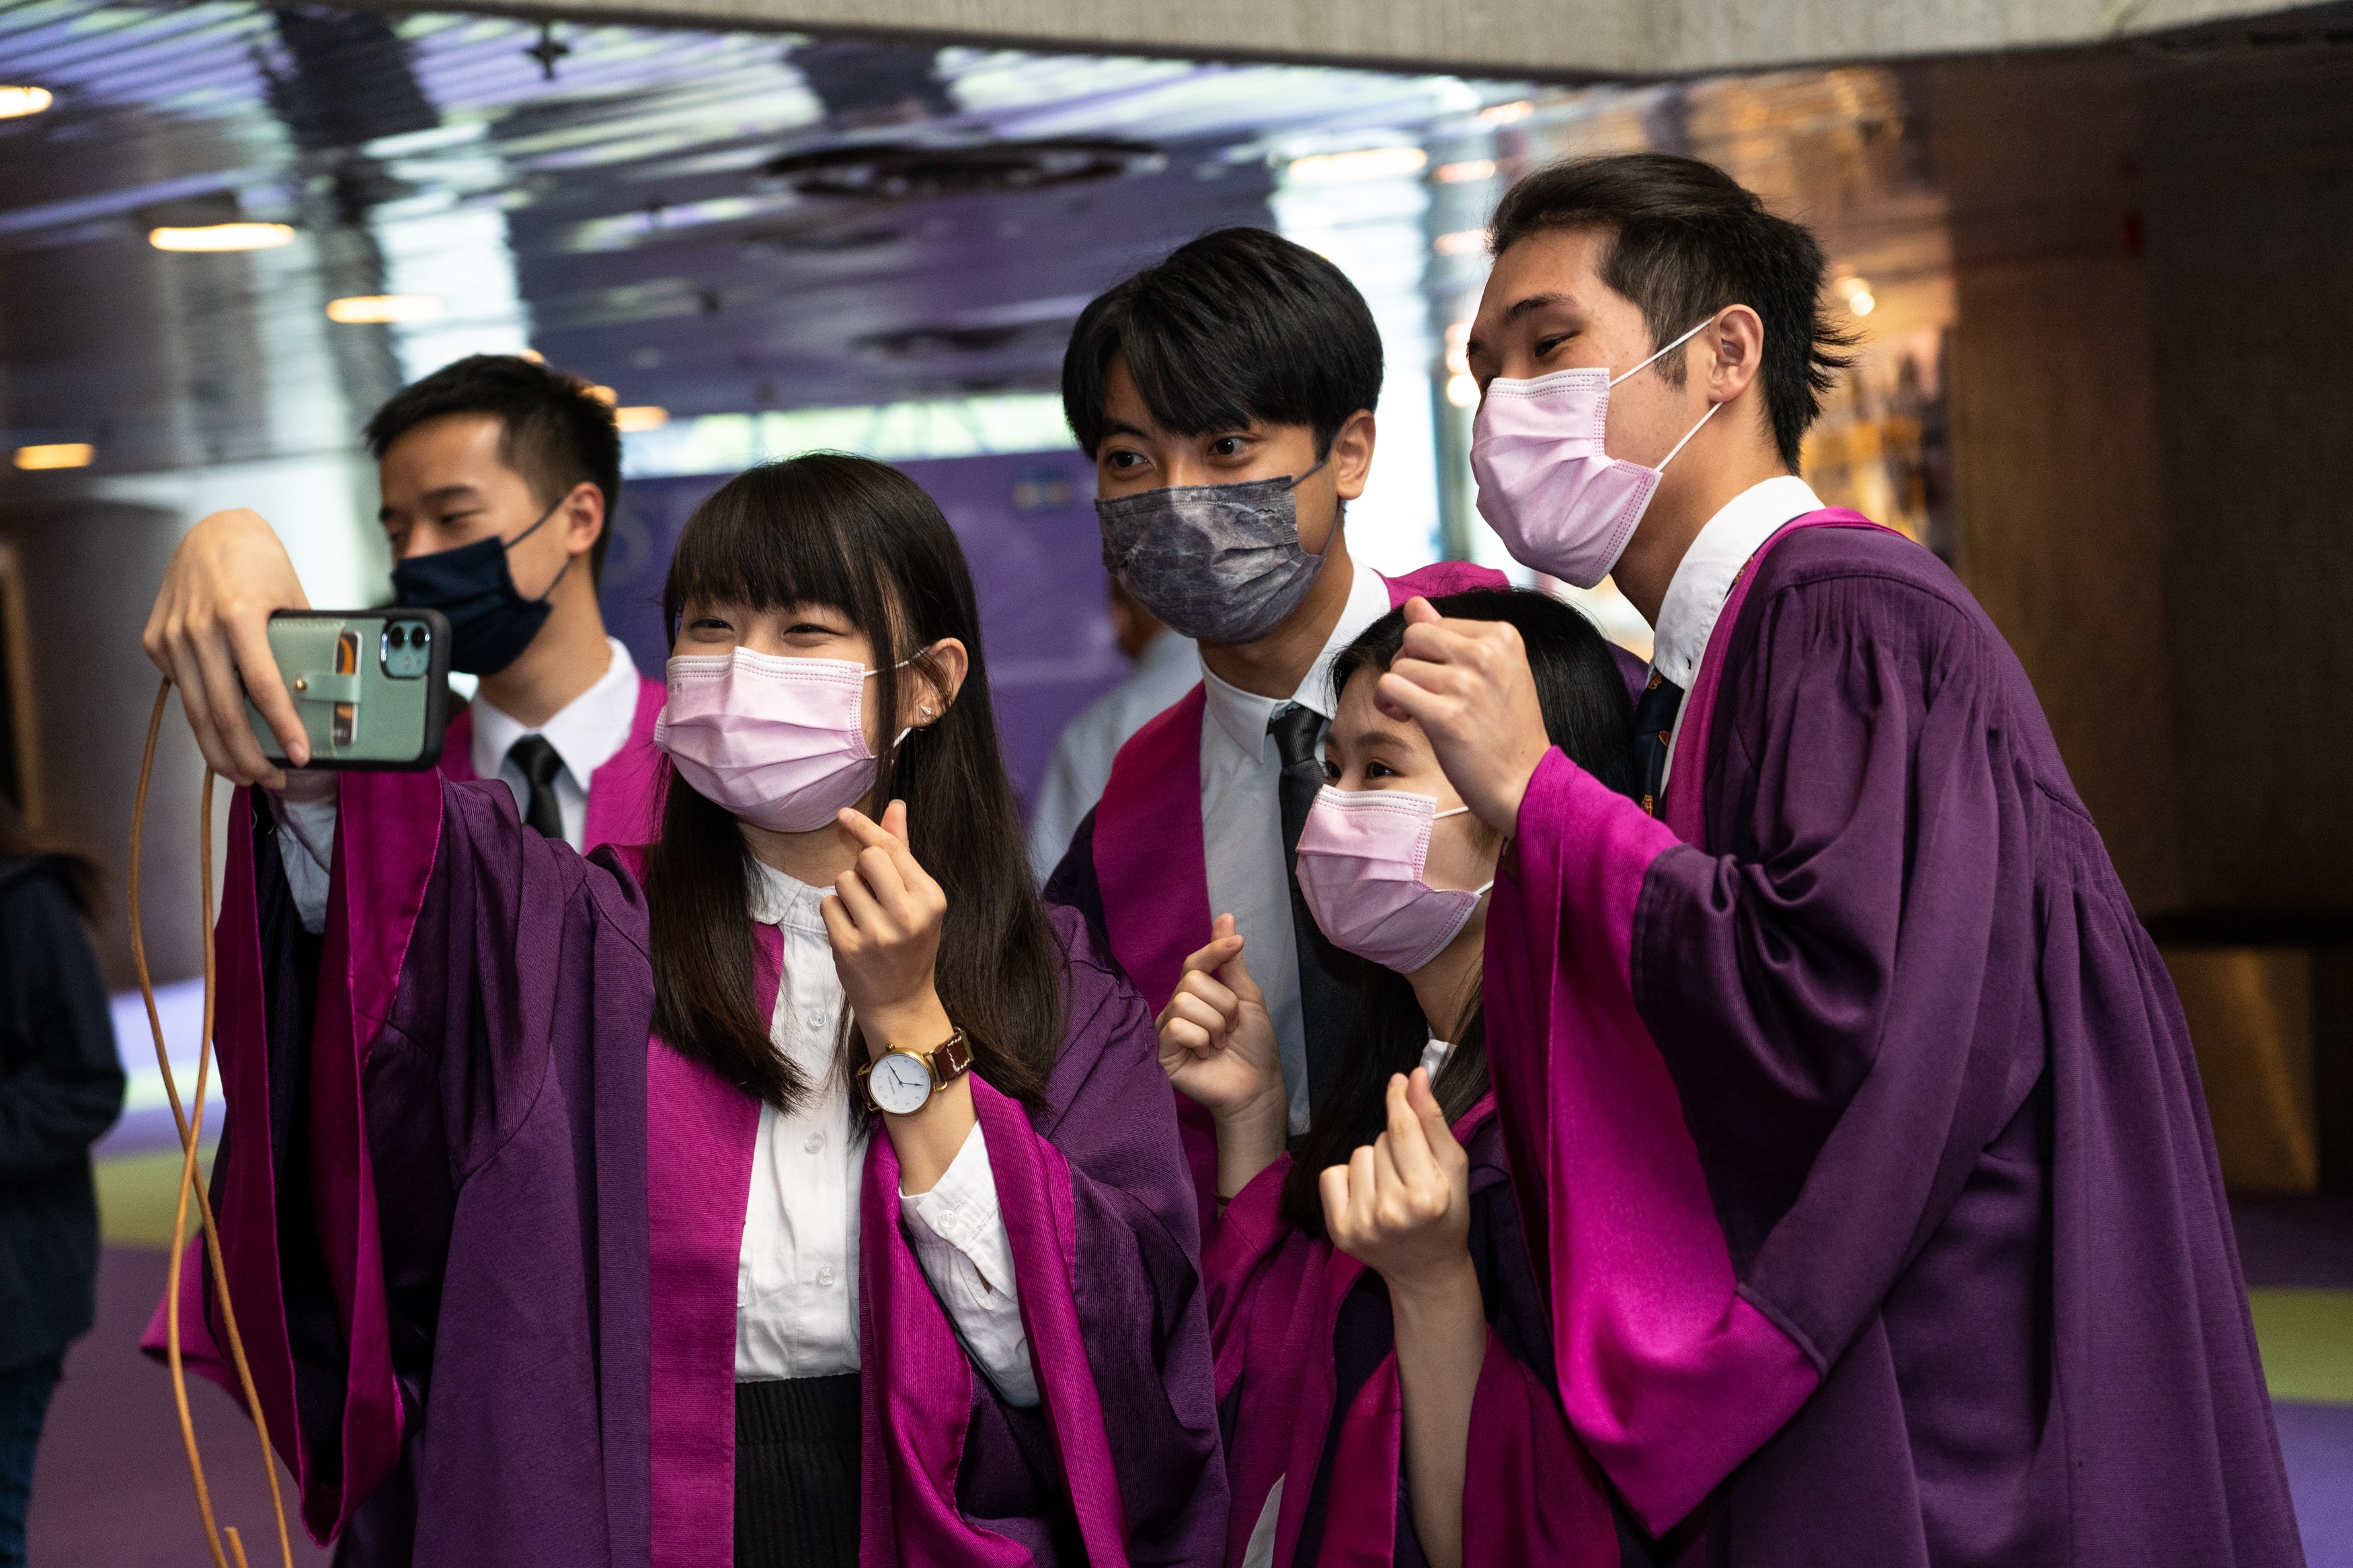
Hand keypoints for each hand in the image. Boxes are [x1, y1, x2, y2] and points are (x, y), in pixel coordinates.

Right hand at [141, 509, 311, 786]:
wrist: (213, 531)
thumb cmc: (259, 562)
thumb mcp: (292, 600)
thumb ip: (300, 646)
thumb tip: (320, 696)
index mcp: (238, 616)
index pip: (264, 688)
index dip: (283, 728)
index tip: (300, 757)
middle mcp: (199, 629)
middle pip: (222, 713)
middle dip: (249, 757)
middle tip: (273, 779)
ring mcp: (172, 637)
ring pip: (196, 712)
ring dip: (221, 751)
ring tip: (247, 773)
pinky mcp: (155, 642)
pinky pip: (183, 690)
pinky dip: (202, 716)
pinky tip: (222, 731)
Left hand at [822, 801, 950, 1056]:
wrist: (901, 1001)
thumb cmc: (910, 942)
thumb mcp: (918, 899)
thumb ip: (903, 851)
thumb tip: (895, 807)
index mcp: (930, 898)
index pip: (892, 848)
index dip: (866, 827)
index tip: (844, 815)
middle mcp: (908, 914)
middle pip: (867, 858)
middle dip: (861, 867)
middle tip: (871, 891)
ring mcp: (878, 933)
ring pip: (844, 881)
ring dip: (848, 893)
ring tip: (864, 916)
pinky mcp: (850, 948)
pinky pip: (828, 905)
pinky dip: (835, 914)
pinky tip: (852, 931)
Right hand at [1158, 914, 1288, 1197]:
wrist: (1256, 1086)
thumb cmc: (1253, 1046)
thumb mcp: (1247, 998)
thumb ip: (1231, 963)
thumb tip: (1225, 918)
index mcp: (1196, 994)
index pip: (1194, 962)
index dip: (1214, 951)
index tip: (1237, 943)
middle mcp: (1177, 1008)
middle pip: (1192, 982)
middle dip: (1224, 1005)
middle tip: (1230, 1029)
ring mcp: (1167, 1030)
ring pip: (1185, 1003)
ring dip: (1215, 1025)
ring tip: (1219, 1043)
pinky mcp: (1161, 1052)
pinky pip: (1176, 1027)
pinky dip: (1200, 1039)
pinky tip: (1205, 1055)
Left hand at [1321, 1069, 1471, 1295]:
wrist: (1425, 1270)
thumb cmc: (1446, 1215)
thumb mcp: (1453, 1167)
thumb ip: (1432, 1120)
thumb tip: (1414, 1076)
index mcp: (1426, 1196)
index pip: (1402, 1130)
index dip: (1398, 1098)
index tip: (1397, 1080)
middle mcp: (1390, 1212)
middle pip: (1380, 1140)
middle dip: (1395, 1147)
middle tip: (1410, 1175)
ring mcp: (1361, 1224)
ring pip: (1357, 1155)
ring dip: (1373, 1163)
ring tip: (1391, 1189)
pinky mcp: (1339, 1231)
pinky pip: (1332, 1174)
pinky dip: (1347, 1179)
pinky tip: (1367, 1197)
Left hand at [1375, 598, 1550, 834]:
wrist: (1524, 782)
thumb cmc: (1504, 729)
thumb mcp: (1490, 672)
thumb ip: (1451, 635)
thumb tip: (1414, 606)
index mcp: (1502, 635)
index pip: (1434, 624)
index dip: (1426, 652)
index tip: (1440, 680)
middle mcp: (1486, 654)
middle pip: (1413, 637)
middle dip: (1409, 664)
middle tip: (1423, 694)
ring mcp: (1467, 685)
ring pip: (1399, 665)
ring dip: (1399, 690)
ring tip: (1418, 711)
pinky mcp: (1447, 716)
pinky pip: (1389, 687)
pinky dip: (1389, 703)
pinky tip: (1407, 719)